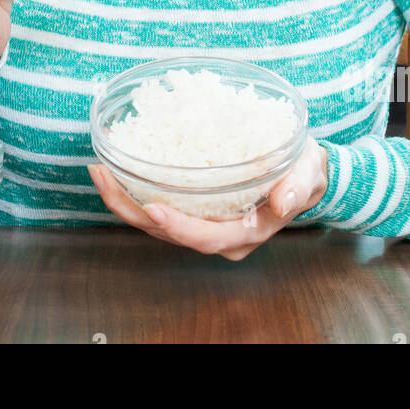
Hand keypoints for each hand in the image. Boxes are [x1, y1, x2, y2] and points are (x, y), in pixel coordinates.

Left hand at [87, 137, 329, 260]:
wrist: (302, 172)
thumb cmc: (304, 172)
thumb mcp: (309, 172)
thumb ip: (299, 186)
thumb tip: (282, 201)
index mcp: (245, 233)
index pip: (205, 238)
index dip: (177, 227)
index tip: (153, 208)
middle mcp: (218, 235)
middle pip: (169, 234)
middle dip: (132, 210)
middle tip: (103, 178)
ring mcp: (203, 224)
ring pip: (156, 224)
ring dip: (125, 201)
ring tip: (100, 172)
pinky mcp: (193, 210)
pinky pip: (158, 207)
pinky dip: (134, 191)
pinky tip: (117, 170)